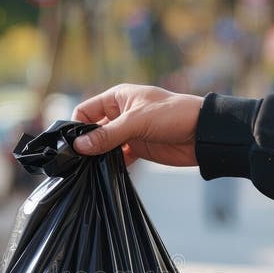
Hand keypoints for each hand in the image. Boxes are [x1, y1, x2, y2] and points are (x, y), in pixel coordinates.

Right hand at [72, 83, 202, 165]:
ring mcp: (129, 133)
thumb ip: (107, 135)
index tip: (71, 144)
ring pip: (105, 146)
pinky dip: (112, 166)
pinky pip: (118, 158)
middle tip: (76, 161)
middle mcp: (120, 115)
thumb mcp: (137, 121)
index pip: (86, 110)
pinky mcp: (138, 149)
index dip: (76, 125)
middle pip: (93, 130)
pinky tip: (106, 174)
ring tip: (88, 169)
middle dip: (85, 144)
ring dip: (98, 156)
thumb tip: (79, 146)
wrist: (202, 134)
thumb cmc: (173, 115)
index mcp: (118, 98)